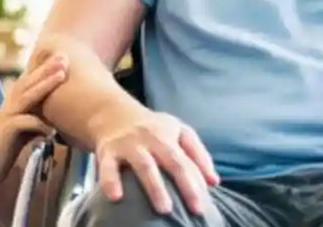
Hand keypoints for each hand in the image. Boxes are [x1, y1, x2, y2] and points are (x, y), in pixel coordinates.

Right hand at [0, 55, 67, 190]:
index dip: (44, 68)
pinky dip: (39, 124)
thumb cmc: (4, 150)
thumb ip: (34, 121)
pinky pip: (24, 123)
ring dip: (44, 85)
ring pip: (26, 96)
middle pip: (28, 82)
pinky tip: (52, 130)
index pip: (29, 81)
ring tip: (61, 75)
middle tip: (64, 57)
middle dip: (47, 68)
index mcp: (13, 104)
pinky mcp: (5, 133)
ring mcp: (6, 118)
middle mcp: (9, 106)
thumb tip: (53, 120)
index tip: (62, 57)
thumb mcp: (22, 131)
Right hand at [93, 108, 218, 215]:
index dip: (198, 181)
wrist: (112, 113)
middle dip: (185, 184)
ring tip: (165, 209)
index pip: (188, 159)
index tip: (203, 205)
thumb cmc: (153, 129)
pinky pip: (108, 167)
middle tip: (196, 209)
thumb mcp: (178, 132)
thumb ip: (198, 155)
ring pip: (145, 165)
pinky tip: (115, 197)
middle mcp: (151, 138)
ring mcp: (130, 144)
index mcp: (170, 135)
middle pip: (172, 161)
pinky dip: (110, 181)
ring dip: (155, 187)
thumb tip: (214, 182)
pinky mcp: (108, 151)